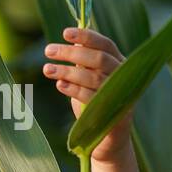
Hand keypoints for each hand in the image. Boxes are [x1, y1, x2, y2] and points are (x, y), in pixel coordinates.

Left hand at [43, 26, 131, 161]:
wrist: (107, 139)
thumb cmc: (95, 102)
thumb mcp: (90, 78)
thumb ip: (84, 62)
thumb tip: (70, 41)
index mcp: (120, 64)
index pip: (106, 44)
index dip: (86, 36)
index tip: (64, 33)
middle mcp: (124, 78)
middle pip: (99, 59)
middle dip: (71, 52)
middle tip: (48, 50)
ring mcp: (121, 96)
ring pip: (93, 78)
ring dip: (67, 71)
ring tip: (47, 69)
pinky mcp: (113, 114)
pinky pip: (91, 98)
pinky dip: (73, 89)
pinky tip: (60, 85)